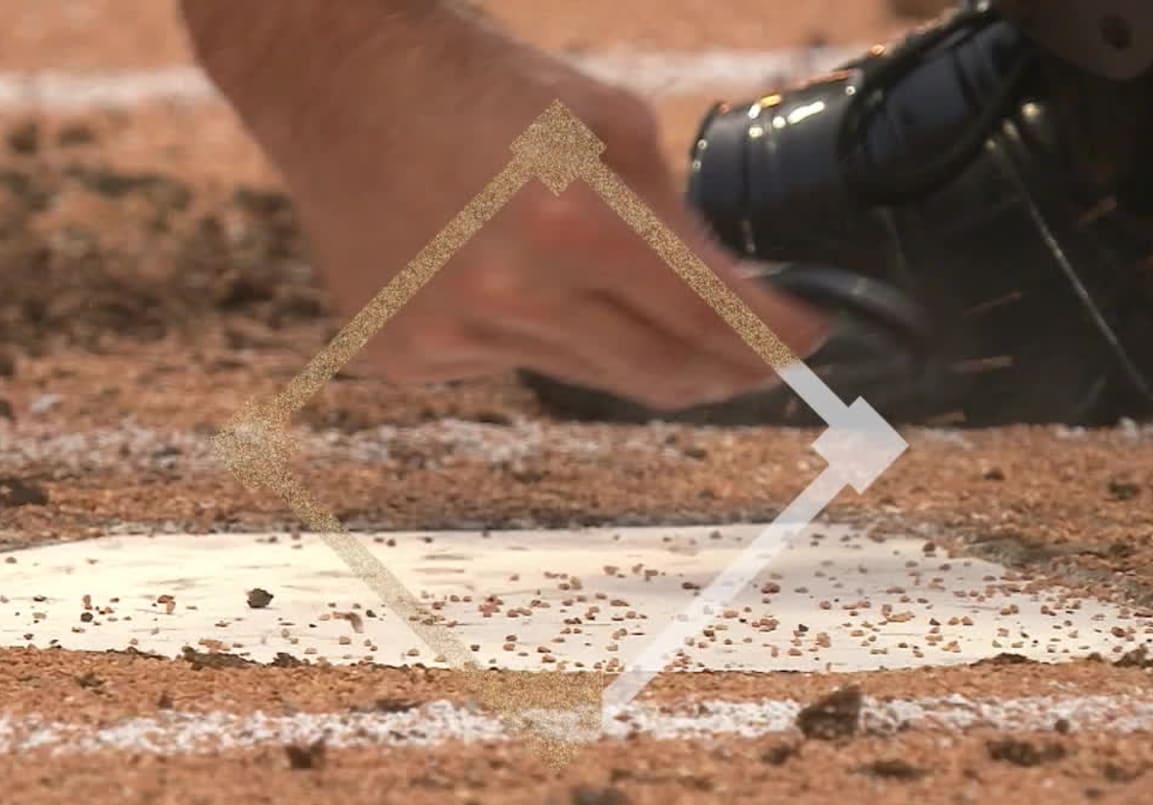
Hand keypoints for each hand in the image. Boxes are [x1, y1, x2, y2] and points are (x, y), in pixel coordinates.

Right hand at [183, 0, 828, 409]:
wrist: (337, 82)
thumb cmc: (482, 83)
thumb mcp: (608, 121)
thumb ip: (679, 220)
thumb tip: (734, 299)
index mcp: (575, 222)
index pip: (713, 312)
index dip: (779, 335)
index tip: (815, 342)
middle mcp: (513, 296)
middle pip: (663, 373)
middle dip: (727, 367)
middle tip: (756, 356)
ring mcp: (453, 337)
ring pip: (589, 374)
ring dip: (628, 342)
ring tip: (608, 285)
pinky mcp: (407, 358)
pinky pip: (512, 366)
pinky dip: (535, 333)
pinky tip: (500, 272)